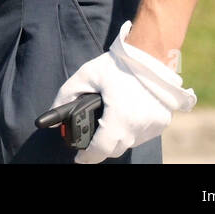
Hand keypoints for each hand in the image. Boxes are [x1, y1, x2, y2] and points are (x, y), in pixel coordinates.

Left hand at [49, 20, 195, 163]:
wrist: (151, 54)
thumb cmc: (118, 64)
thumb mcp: (86, 75)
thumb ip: (66, 96)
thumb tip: (52, 117)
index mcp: (120, 116)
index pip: (102, 149)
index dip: (88, 157)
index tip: (79, 159)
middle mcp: (138, 126)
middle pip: (115, 148)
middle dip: (100, 146)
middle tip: (90, 137)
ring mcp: (152, 126)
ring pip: (129, 142)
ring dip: (117, 138)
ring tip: (107, 122)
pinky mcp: (161, 123)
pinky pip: (142, 135)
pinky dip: (131, 130)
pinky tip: (124, 116)